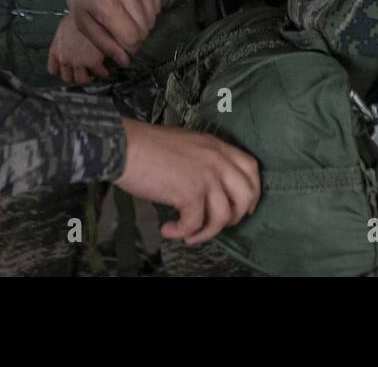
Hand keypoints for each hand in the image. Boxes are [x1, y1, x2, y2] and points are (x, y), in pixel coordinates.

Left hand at [46, 14, 110, 83]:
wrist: (91, 12)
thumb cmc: (79, 16)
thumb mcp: (65, 26)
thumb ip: (64, 39)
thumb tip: (68, 40)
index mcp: (56, 50)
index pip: (53, 69)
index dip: (61, 70)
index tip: (67, 70)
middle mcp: (65, 58)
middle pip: (67, 77)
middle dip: (75, 75)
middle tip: (83, 72)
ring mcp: (78, 62)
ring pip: (81, 80)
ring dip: (88, 77)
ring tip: (94, 72)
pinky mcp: (93, 62)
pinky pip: (99, 74)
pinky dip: (103, 73)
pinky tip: (106, 69)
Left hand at [55, 0, 160, 66]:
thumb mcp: (83, 22)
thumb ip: (105, 44)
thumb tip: (126, 61)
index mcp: (108, 3)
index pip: (133, 39)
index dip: (128, 47)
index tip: (119, 42)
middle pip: (144, 30)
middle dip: (134, 35)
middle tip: (119, 26)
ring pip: (153, 18)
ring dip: (141, 23)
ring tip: (124, 14)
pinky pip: (157, 4)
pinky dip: (147, 9)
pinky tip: (132, 3)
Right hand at [115, 118, 260, 244]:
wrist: (125, 146)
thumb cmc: (147, 145)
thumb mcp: (186, 143)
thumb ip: (202, 159)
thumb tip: (205, 186)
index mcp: (216, 146)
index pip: (250, 167)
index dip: (252, 191)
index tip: (245, 206)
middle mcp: (216, 160)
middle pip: (246, 194)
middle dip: (236, 216)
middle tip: (218, 224)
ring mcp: (205, 176)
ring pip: (223, 215)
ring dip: (207, 231)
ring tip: (189, 234)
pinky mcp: (190, 192)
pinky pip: (195, 223)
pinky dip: (183, 232)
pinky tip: (169, 230)